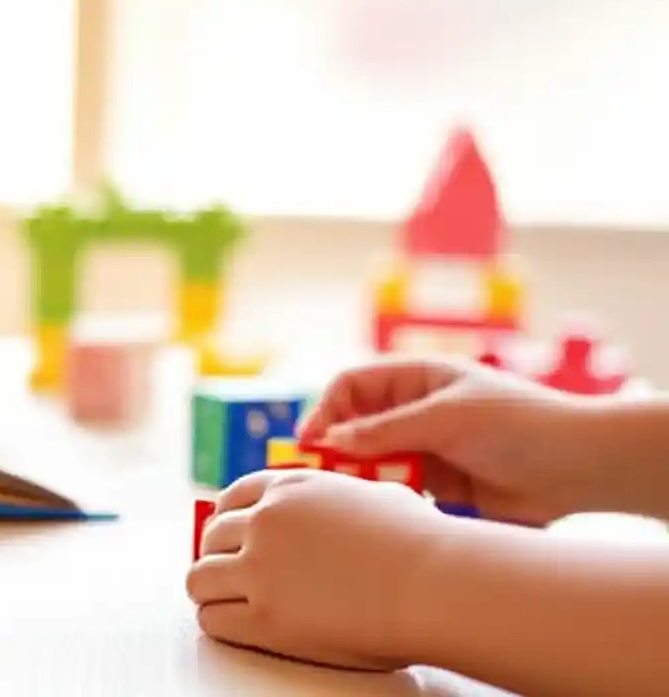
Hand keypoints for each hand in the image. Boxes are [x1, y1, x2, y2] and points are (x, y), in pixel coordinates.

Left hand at [187, 470, 452, 670]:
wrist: (434, 582)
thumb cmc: (422, 543)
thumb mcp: (377, 494)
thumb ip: (345, 497)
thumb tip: (352, 503)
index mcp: (290, 488)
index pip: (232, 498)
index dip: (225, 521)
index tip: (225, 537)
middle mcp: (266, 521)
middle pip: (211, 538)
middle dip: (217, 557)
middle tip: (226, 575)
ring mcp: (260, 567)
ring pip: (199, 578)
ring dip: (209, 591)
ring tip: (224, 602)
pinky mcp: (264, 616)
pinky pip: (213, 619)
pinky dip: (217, 622)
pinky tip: (233, 625)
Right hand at [297, 356, 593, 525]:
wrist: (578, 468)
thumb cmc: (517, 424)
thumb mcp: (446, 417)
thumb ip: (386, 431)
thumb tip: (330, 442)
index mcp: (415, 378)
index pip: (351, 386)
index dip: (325, 410)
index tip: (311, 443)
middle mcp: (414, 411)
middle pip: (353, 427)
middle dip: (334, 450)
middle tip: (319, 477)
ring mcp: (424, 449)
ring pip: (370, 463)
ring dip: (358, 478)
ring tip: (353, 497)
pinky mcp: (437, 487)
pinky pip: (395, 492)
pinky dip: (383, 501)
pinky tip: (384, 511)